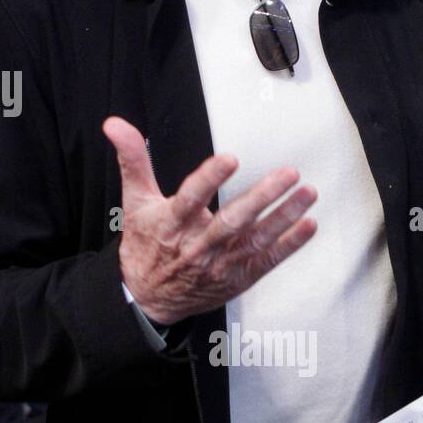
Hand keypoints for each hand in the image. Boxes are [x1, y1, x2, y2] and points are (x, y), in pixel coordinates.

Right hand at [105, 116, 317, 325]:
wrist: (149, 297)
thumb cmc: (146, 244)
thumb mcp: (135, 201)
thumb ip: (132, 160)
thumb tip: (115, 125)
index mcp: (170, 223)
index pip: (190, 198)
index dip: (209, 178)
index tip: (229, 158)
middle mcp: (197, 246)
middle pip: (231, 221)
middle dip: (261, 197)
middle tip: (287, 173)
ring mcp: (220, 265)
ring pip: (255, 239)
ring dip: (284, 216)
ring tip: (306, 193)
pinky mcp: (237, 278)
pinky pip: (267, 261)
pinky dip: (290, 245)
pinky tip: (308, 225)